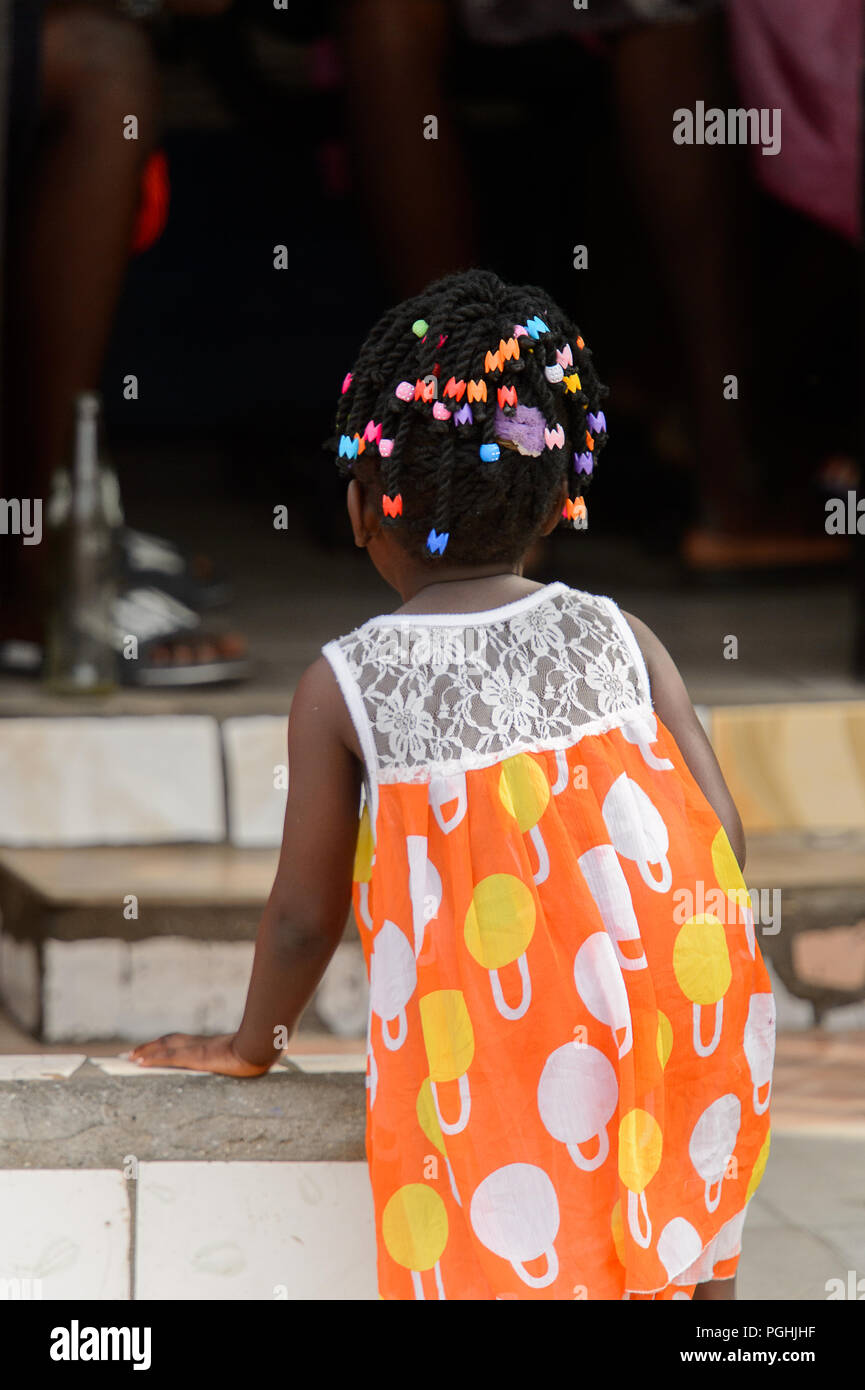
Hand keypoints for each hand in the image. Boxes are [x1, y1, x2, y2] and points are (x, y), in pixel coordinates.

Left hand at [128, 1032, 271, 1076]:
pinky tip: (139, 1060)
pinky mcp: (196, 1056)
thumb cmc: (264, 1049)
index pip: (184, 1042)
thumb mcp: (255, 1054)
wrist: (265, 1046)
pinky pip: (169, 1057)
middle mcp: (202, 1044)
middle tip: (130, 1053)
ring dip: (146, 1052)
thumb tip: (266, 1058)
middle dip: (150, 1047)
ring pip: (166, 1047)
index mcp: (212, 1045)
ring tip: (129, 1057)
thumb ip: (254, 1054)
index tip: (151, 1049)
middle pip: (170, 1041)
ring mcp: (198, 1049)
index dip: (166, 1044)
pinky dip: (152, 1058)